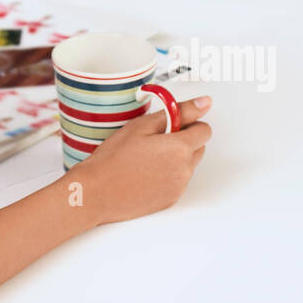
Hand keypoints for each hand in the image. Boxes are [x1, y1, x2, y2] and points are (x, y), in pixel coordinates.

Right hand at [77, 97, 212, 224]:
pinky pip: (178, 181)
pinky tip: (145, 173)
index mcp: (180, 148)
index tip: (173, 123)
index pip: (204, 130)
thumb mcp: (143, 125)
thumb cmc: (114, 158)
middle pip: (198, 147)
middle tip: (154, 139)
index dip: (189, 123)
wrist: (97, 192)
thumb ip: (179, 112)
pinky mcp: (171, 199)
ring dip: (175, 158)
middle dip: (182, 140)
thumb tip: (204, 103)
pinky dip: (167, 174)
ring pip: (187, 164)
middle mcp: (185, 170)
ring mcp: (179, 187)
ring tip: (146, 158)